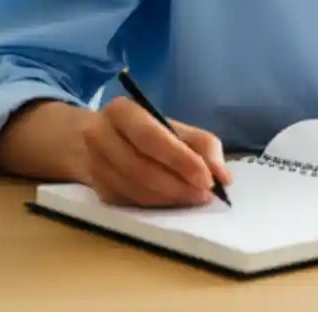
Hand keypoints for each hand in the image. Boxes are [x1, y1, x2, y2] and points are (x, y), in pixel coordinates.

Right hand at [78, 97, 231, 206]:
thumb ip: (205, 147)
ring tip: (193, 199)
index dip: (180, 160)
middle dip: (177, 185)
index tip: (207, 179)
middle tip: (204, 195)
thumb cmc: (149, 132)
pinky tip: (173, 202)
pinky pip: (130, 202)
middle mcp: (100, 136)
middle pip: (140, 168)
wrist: (102, 138)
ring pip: (134, 190)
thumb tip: (223, 177)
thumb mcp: (178, 129)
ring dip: (169, 199)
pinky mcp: (97, 189)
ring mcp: (94, 164)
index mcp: (122, 111)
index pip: (150, 137)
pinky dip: (156, 205)